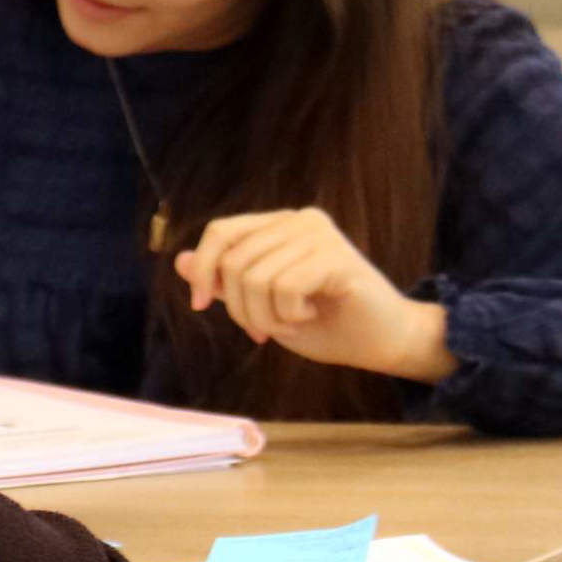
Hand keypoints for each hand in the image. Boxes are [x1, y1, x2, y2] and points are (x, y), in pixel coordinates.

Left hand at [173, 208, 454, 382]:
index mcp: (279, 225)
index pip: (220, 231)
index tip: (199, 305)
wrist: (381, 341)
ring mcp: (320, 235)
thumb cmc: (324, 322)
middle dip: (238, 308)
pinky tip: (310, 315)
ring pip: (255, 278)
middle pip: (233, 262)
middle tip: (263, 330)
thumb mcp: (261, 303)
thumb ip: (226, 279)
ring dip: (265, 317)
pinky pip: (284, 288)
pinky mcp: (337, 257)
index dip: (202, 270)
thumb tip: (180, 260)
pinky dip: (288, 315)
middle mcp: (300, 220)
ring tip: (291, 322)